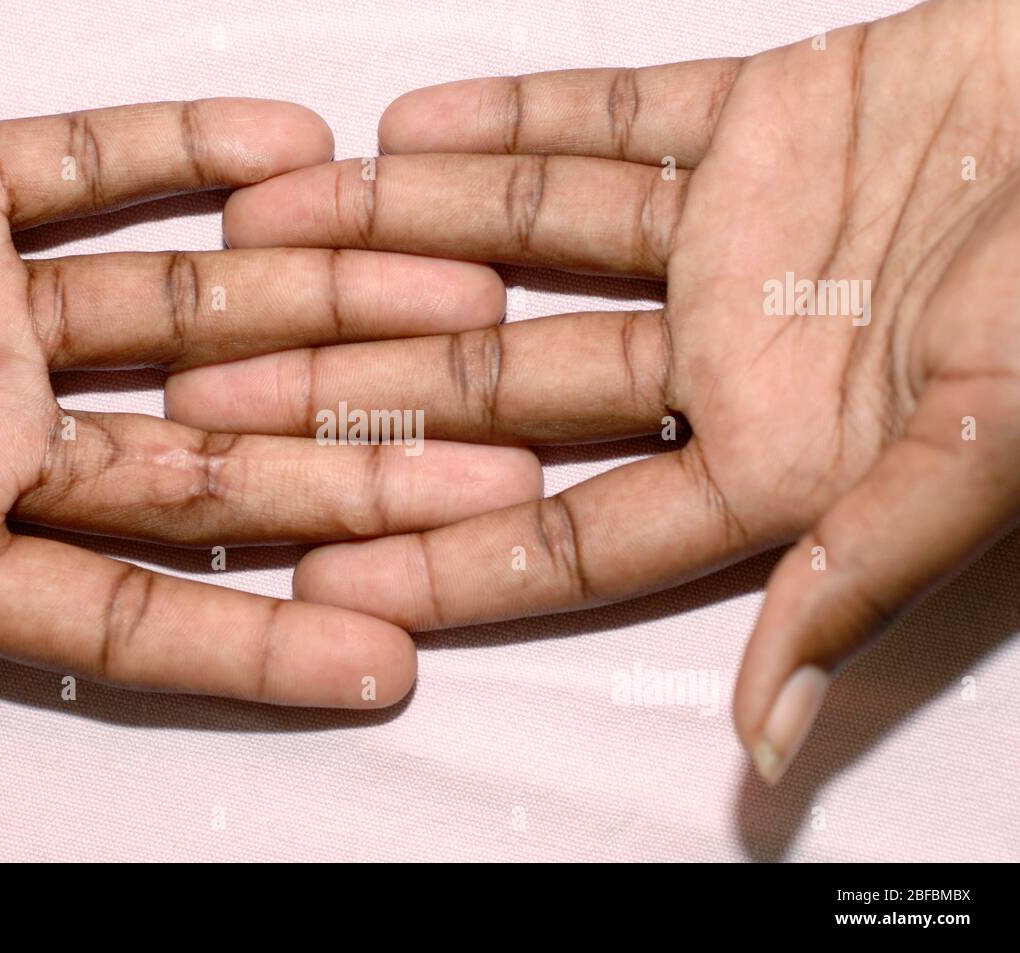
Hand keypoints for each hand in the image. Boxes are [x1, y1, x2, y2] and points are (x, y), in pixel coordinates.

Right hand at [0, 68, 541, 805]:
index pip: (131, 614)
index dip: (259, 642)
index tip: (395, 655)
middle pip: (205, 465)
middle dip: (352, 470)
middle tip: (499, 474)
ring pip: (184, 312)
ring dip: (321, 301)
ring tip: (465, 291)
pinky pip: (88, 164)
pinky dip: (183, 150)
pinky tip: (306, 150)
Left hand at [167, 0, 1019, 782]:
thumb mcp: (990, 450)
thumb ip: (864, 576)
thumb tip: (760, 743)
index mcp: (775, 457)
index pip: (571, 532)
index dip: (442, 555)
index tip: (318, 568)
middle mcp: (730, 354)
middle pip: (502, 392)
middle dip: (356, 395)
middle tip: (214, 404)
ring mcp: (732, 234)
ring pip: (523, 248)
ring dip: (390, 242)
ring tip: (260, 246)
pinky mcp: (760, 115)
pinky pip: (608, 120)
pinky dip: (510, 122)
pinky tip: (399, 131)